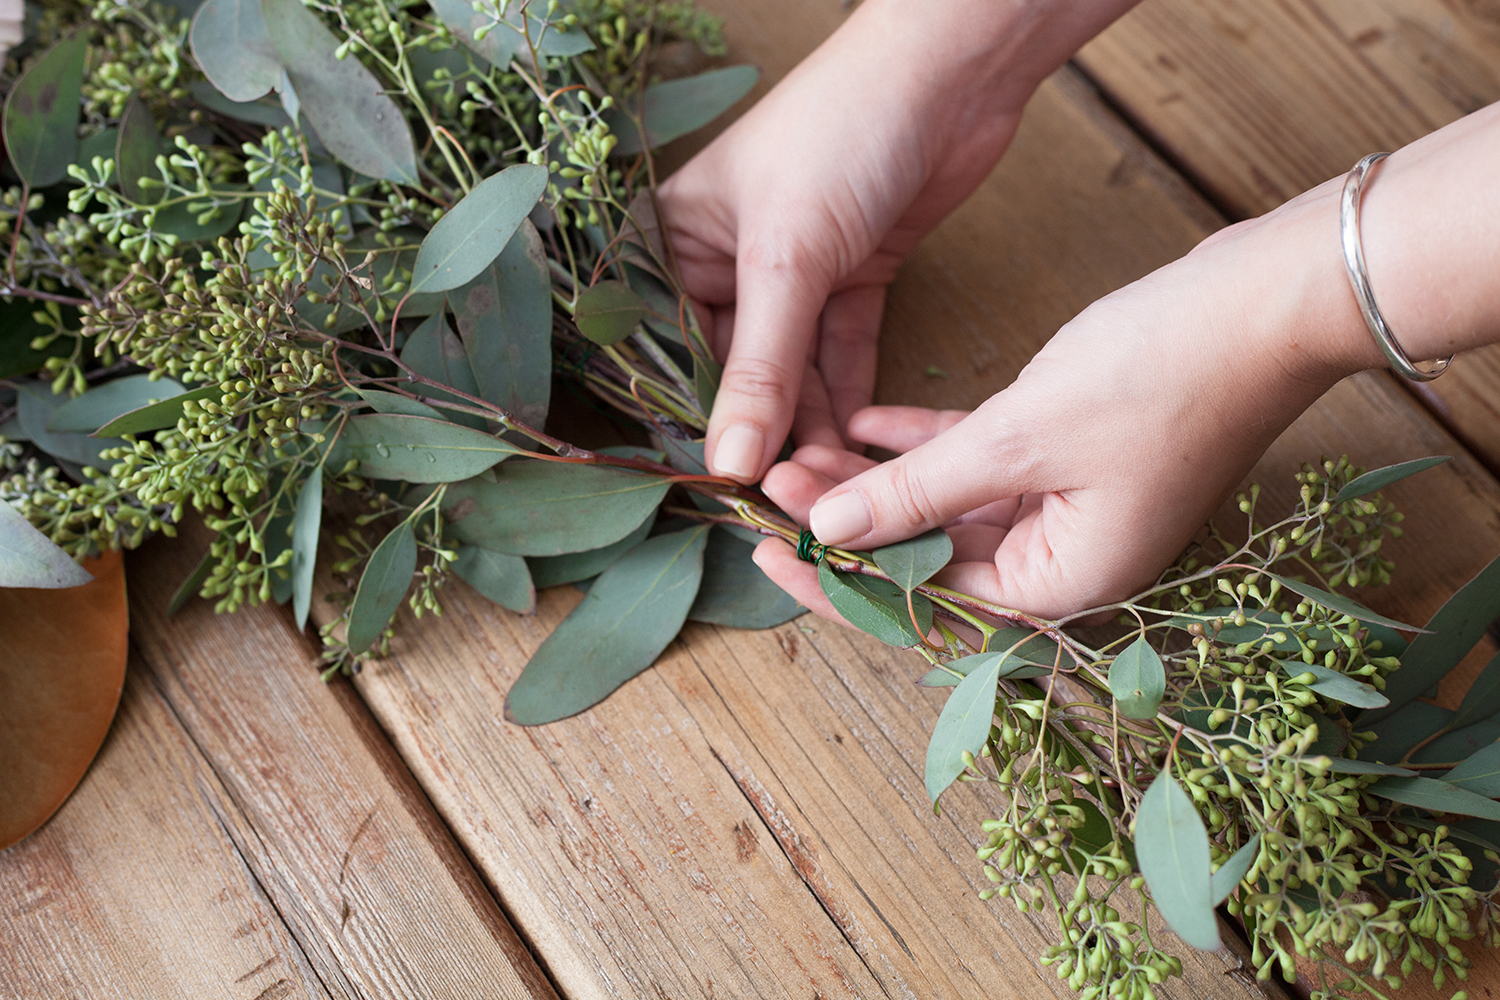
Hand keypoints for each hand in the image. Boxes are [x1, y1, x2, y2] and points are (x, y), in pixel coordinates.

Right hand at [657, 0, 1140, 482]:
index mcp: (675, 242)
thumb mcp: (787, 258)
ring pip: (793, 374)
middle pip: (734, 373)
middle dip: (762, 434)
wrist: (950, 76)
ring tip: (829, 487)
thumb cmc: (841, 133)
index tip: (723, 489)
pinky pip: (840, 358)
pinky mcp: (851, 281)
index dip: (698, 423)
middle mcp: (725, 263)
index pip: (672, 353)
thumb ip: (760, 367)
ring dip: (812, 428)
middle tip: (786, 499)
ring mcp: (792, 276)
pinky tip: (855, 452)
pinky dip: (849, 400)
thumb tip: (728, 462)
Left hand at [753, 180, 1367, 621]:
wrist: (1268, 303)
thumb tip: (829, 529)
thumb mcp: (1016, 440)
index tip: (768, 552)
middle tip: (773, 483)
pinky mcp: (1074, 456)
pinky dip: (926, 445)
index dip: (838, 579)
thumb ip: (916, 491)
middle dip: (851, 519)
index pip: (924, 604)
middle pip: (930, 557)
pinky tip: (863, 420)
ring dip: (879, 480)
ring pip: (948, 507)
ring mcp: (1072, 509)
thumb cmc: (1159, 377)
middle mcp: (1067, 562)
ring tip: (802, 448)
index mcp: (1063, 587)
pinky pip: (982, 465)